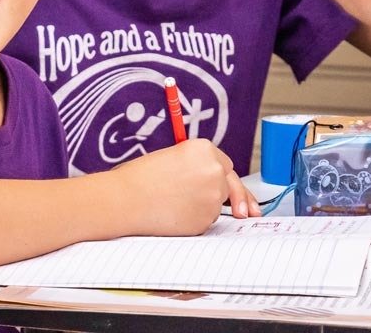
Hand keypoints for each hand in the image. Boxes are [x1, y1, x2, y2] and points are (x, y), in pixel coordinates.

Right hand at [114, 139, 256, 235]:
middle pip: (232, 185)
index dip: (224, 178)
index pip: (225, 165)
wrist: (125, 199)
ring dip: (205, 206)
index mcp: (204, 149)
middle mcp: (214, 170)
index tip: (233, 189)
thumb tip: (212, 182)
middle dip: (240, 198)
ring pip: (217, 204)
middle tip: (245, 211)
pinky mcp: (206, 218)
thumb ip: (196, 166)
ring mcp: (213, 195)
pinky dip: (195, 221)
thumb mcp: (172, 158)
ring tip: (174, 203)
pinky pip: (206, 221)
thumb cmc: (140, 177)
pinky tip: (174, 215)